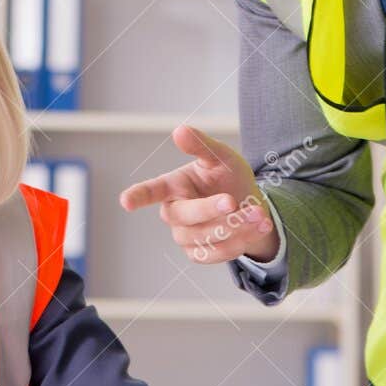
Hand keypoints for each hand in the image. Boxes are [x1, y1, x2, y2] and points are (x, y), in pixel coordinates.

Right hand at [119, 125, 278, 263]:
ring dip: (234, 226)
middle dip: (209, 210)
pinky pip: (218, 252)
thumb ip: (201, 146)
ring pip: (204, 237)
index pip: (150, 191)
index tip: (126, 201)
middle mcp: (174, 213)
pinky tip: (259, 226)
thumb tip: (179, 131)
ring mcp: (184, 236)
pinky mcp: (200, 254)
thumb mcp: (221, 157)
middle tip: (232, 201)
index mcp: (173, 186)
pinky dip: (242, 240)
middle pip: (184, 216)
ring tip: (259, 213)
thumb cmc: (228, 178)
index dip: (138, 196)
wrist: (250, 207)